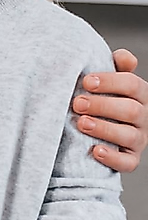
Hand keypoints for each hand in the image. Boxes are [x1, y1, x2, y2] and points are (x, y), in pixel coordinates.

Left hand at [73, 49, 146, 172]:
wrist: (87, 129)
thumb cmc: (96, 97)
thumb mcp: (103, 81)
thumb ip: (114, 67)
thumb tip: (123, 57)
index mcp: (137, 94)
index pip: (132, 84)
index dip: (110, 82)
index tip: (85, 81)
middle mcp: (142, 117)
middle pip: (132, 110)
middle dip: (103, 106)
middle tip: (77, 103)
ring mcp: (137, 139)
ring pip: (130, 136)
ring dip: (105, 129)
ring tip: (81, 123)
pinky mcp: (129, 158)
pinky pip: (127, 162)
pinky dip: (112, 158)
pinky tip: (95, 151)